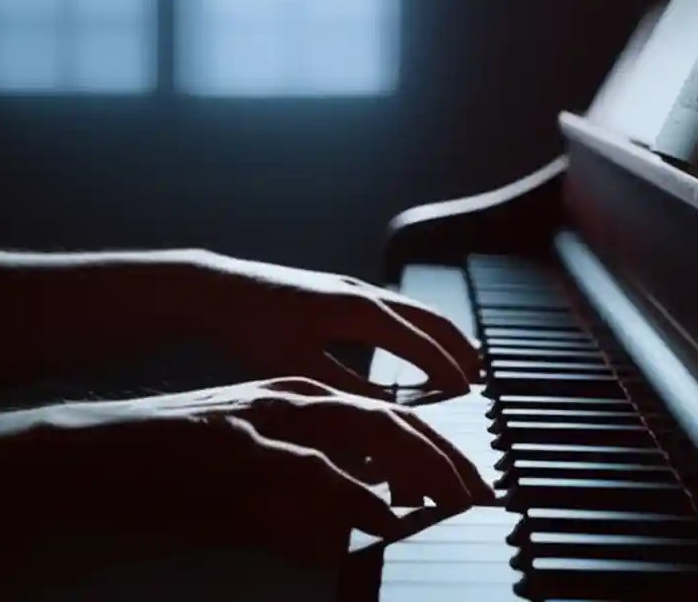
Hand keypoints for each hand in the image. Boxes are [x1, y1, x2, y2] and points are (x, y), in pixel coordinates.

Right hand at [0, 378, 493, 569]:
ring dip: (418, 466)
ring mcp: (265, 418)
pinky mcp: (238, 446)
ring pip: (365, 430)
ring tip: (455, 502)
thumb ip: (302, 516)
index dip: (436, 449)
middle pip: (390, 418)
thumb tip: (347, 545)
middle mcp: (289, 399)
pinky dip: (355, 497)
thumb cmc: (173, 478)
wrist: (93, 459)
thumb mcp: (249, 497)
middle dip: (445, 457)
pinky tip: (384, 523)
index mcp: (296, 402)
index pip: (385, 416)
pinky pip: (313, 470)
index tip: (473, 484)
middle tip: (483, 496)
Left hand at [192, 254, 480, 395]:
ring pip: (413, 311)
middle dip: (458, 346)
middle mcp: (361, 293)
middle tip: (482, 375)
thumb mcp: (297, 367)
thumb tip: (389, 410)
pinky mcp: (340, 291)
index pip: (417, 342)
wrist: (215, 290)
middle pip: (428, 318)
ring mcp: (352, 288)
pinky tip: (414, 346)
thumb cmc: (251, 330)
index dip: (446, 369)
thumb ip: (346, 388)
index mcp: (356, 310)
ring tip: (462, 360)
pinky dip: (418, 328)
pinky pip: (395, 309)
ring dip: (442, 335)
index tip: (469, 393)